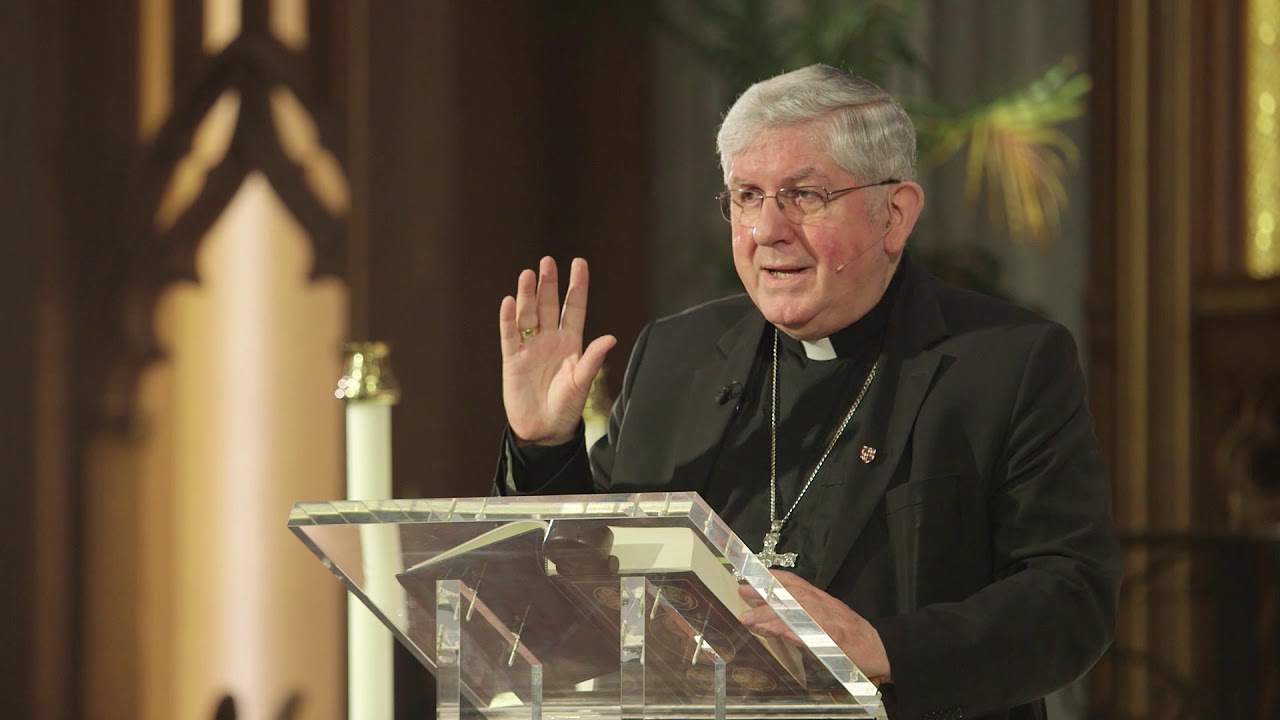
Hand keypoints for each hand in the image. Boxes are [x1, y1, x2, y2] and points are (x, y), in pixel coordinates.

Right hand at [499, 257, 615, 444]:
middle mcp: (551, 340)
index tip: (579, 263)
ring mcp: (530, 347)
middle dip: (549, 284)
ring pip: (529, 315)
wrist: (544, 429)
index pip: (575, 308)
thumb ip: (593, 359)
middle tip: (547, 261)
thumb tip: (610, 337)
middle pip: (550, 305)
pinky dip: (508, 319)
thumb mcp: (582, 382)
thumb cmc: (567, 407)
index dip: (577, 286)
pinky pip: (509, 335)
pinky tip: (509, 301)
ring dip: (528, 295)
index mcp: (572, 343)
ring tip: (527, 274)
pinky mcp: (513, 359)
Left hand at [738, 570, 890, 680]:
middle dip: (765, 592)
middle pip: (791, 594)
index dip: (773, 578)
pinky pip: (813, 633)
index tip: (752, 575)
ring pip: (797, 612)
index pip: (795, 583)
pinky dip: (797, 632)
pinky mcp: (835, 637)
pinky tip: (781, 634)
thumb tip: (770, 621)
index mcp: (820, 601)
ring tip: (749, 619)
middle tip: (742, 591)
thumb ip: (799, 620)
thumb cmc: (850, 637)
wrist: (880, 648)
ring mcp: (829, 620)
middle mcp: (823, 605)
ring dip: (771, 615)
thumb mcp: (823, 623)